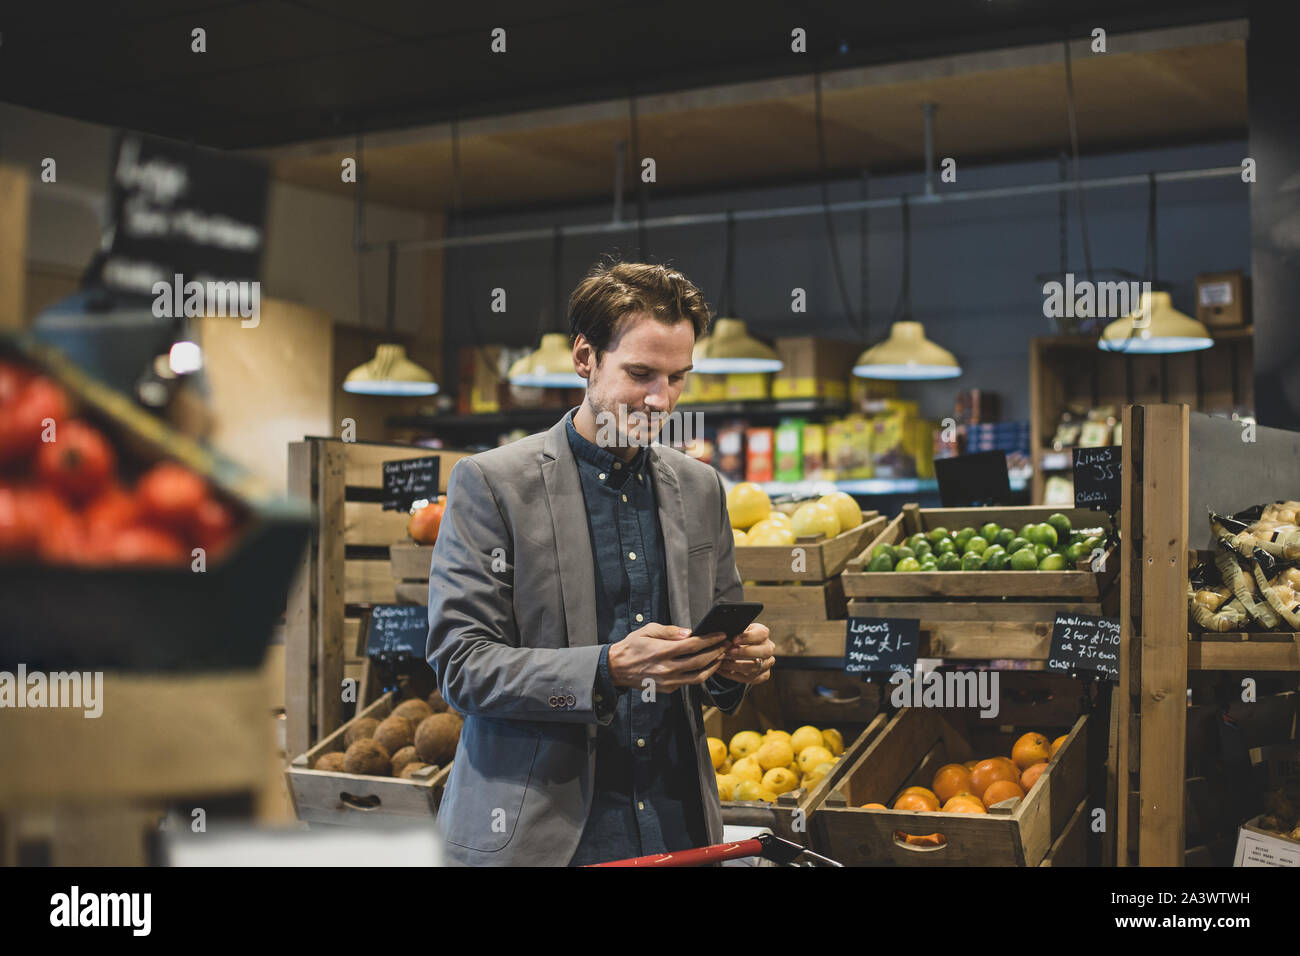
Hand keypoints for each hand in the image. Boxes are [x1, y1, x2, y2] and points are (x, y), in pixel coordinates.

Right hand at [607, 623, 728, 692]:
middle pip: (700, 661)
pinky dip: (701, 674)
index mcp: (662, 651)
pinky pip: (689, 682)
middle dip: (717, 652)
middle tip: (727, 645)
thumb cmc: (632, 646)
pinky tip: (707, 666)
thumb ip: (670, 631)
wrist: (616, 668)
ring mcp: (668, 681)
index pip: (693, 645)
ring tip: (721, 657)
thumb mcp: (648, 631)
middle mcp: (667, 668)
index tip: (721, 635)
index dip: (710, 640)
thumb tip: (689, 632)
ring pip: (698, 676)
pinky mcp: (668, 689)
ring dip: (713, 666)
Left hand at [714, 622, 774, 684]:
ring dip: (736, 666)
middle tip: (730, 652)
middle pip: (765, 652)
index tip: (734, 640)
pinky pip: (750, 678)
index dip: (749, 637)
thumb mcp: (734, 631)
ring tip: (722, 663)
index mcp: (763, 634)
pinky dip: (733, 675)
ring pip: (756, 667)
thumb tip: (726, 641)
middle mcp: (768, 648)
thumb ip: (733, 634)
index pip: (762, 634)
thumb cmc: (735, 637)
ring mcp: (767, 663)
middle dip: (746, 652)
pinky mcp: (763, 675)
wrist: (736, 650)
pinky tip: (722, 670)